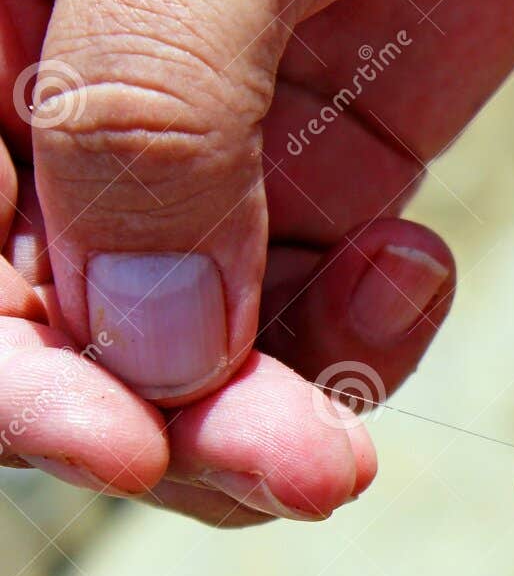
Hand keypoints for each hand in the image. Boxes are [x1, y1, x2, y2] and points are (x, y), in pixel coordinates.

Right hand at [0, 0, 513, 522]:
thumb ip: (149, 107)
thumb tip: (153, 345)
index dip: (16, 385)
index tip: (127, 447)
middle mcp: (52, 109)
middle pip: (69, 337)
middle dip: (182, 423)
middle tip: (314, 468)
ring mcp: (194, 147)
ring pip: (196, 352)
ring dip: (282, 404)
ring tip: (369, 381)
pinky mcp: (321, 161)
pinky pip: (316, 302)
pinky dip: (363, 329)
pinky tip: (412, 268)